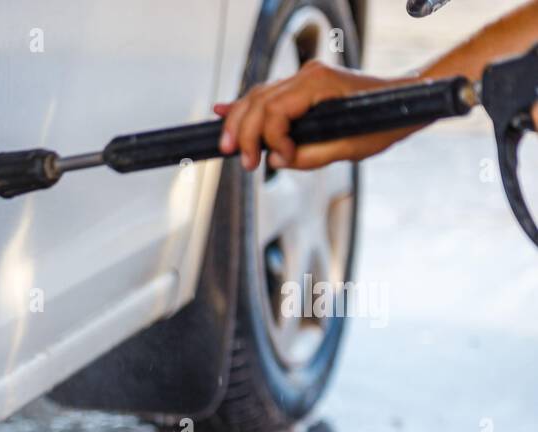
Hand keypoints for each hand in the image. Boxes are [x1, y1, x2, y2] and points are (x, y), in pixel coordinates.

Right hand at [214, 61, 416, 170]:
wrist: (404, 101)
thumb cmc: (383, 121)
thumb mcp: (349, 148)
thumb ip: (309, 156)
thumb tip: (277, 160)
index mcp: (318, 83)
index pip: (274, 112)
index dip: (269, 139)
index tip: (276, 160)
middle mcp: (306, 75)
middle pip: (258, 102)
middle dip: (244, 132)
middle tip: (241, 160)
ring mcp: (302, 78)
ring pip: (256, 97)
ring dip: (239, 122)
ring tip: (228, 146)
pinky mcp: (301, 86)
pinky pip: (266, 95)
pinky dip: (245, 107)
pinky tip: (223, 112)